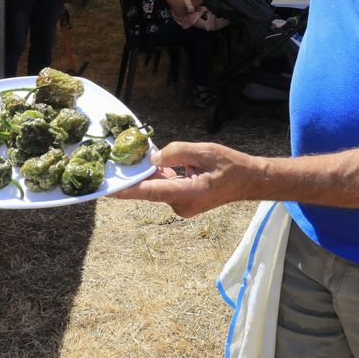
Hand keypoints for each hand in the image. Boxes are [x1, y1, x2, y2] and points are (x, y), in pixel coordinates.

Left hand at [114, 142, 259, 217]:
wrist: (248, 181)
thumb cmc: (230, 165)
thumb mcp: (205, 151)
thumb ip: (177, 152)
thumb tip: (154, 158)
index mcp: (189, 194)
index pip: (152, 192)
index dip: (129, 190)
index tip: (110, 190)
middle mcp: (182, 205)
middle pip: (153, 188)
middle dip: (139, 174)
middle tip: (122, 160)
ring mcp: (182, 206)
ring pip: (159, 187)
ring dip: (153, 174)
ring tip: (147, 157)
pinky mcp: (183, 202)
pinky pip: (166, 188)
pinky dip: (161, 177)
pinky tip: (159, 164)